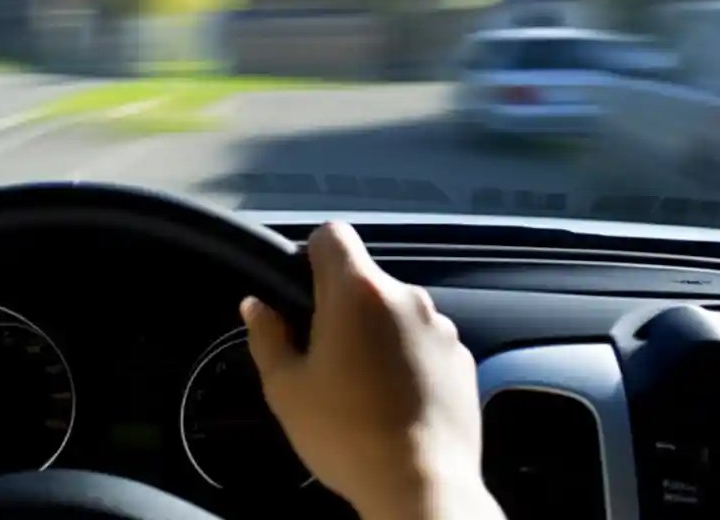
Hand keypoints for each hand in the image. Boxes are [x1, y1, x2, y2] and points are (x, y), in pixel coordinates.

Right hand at [241, 223, 501, 519]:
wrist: (422, 485)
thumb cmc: (345, 435)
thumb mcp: (286, 389)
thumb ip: (267, 336)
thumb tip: (256, 306)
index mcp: (357, 291)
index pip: (332, 234)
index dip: (312, 255)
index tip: (304, 292)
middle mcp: (406, 296)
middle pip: (365, 279)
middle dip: (344, 306)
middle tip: (326, 357)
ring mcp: (442, 326)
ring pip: (397, 312)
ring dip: (379, 334)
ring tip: (364, 387)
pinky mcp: (463, 357)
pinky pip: (426, 343)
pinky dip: (410, 359)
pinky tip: (397, 402)